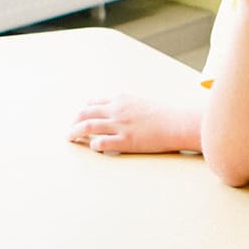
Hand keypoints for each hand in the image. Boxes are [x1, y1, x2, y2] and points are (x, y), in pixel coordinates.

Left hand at [69, 95, 200, 153]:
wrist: (178, 124)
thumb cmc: (166, 116)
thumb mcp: (142, 104)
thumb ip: (128, 107)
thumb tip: (120, 114)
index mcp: (121, 100)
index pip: (93, 103)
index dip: (83, 111)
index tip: (80, 118)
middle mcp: (116, 110)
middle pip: (85, 113)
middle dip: (74, 121)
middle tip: (70, 130)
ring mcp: (119, 125)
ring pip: (87, 127)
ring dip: (74, 132)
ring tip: (70, 138)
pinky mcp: (124, 141)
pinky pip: (100, 143)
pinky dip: (93, 145)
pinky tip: (93, 148)